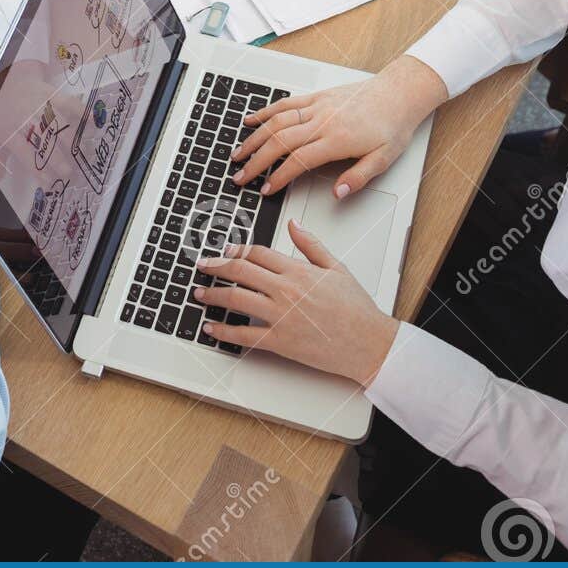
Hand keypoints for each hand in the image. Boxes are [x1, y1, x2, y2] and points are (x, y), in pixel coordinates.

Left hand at [194, 221, 397, 384]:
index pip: (258, 253)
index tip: (226, 251)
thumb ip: (311, 244)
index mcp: (298, 270)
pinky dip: (224, 331)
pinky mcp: (279, 342)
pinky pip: (244, 335)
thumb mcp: (337, 267)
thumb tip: (293, 224)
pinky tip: (212, 328)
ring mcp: (280, 316)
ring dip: (213, 295)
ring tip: (199, 293)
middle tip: (202, 265)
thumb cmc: (357, 309)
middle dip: (216, 266)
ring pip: (236, 299)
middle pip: (240, 271)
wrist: (369, 343)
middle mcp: (285, 290)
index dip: (238, 250)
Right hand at [231, 56, 447, 197]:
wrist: (398, 94)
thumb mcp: (384, 159)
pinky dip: (265, 112)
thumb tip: (337, 194)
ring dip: (254, 138)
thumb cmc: (392, 126)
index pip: (298, 161)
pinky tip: (251, 120)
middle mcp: (322, 121)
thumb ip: (358, 177)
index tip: (266, 190)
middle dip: (256, 161)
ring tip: (239, 154)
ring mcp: (316, 106)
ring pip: (276, 121)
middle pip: (279, 141)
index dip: (279, 177)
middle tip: (241, 176)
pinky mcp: (316, 97)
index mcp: (337, 139)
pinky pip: (285, 104)